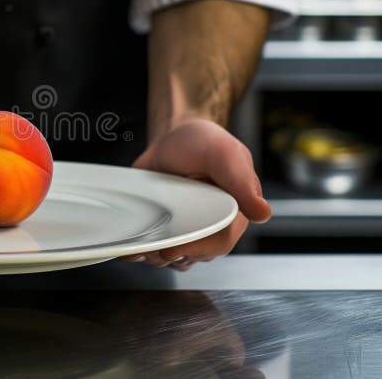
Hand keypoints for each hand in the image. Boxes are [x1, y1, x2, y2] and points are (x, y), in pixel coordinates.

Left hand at [122, 118, 269, 270]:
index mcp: (234, 212)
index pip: (219, 243)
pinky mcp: (166, 227)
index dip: (197, 250)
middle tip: (153, 246)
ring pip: (175, 258)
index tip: (173, 249)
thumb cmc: (203, 142)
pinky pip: (158, 250)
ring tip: (141, 244)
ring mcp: (187, 227)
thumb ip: (241, 181)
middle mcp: (212, 225)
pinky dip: (144, 252)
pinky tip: (134, 246)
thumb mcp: (223, 153)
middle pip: (195, 256)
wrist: (172, 136)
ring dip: (155, 257)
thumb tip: (262, 212)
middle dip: (172, 255)